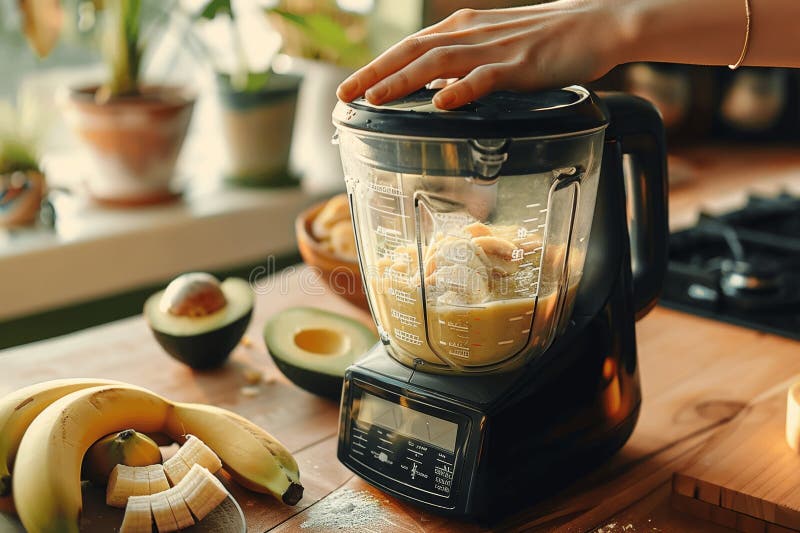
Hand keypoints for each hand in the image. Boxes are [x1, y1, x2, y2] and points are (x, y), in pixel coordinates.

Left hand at [337, 1, 631, 108]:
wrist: (595, 23)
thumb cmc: (544, 39)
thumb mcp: (491, 48)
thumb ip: (461, 66)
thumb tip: (431, 89)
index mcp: (461, 30)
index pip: (407, 47)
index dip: (375, 67)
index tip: (348, 88)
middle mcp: (470, 34)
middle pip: (412, 52)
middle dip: (374, 73)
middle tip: (344, 95)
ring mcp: (494, 48)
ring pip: (438, 62)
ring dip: (403, 81)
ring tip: (376, 99)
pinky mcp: (520, 64)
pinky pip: (486, 77)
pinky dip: (462, 88)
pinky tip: (442, 102)